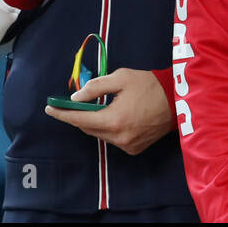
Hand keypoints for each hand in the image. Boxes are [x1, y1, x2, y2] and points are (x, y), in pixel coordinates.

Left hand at [44, 68, 174, 154]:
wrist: (178, 100)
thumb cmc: (150, 85)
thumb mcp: (121, 78)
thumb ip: (95, 87)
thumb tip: (75, 98)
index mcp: (114, 120)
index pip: (79, 120)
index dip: (62, 114)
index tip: (49, 108)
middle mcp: (118, 137)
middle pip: (88, 129)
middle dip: (79, 116)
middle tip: (74, 104)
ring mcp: (127, 146)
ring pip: (100, 134)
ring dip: (96, 122)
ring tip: (100, 107)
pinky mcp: (134, 149)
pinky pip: (113, 139)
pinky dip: (109, 128)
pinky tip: (117, 116)